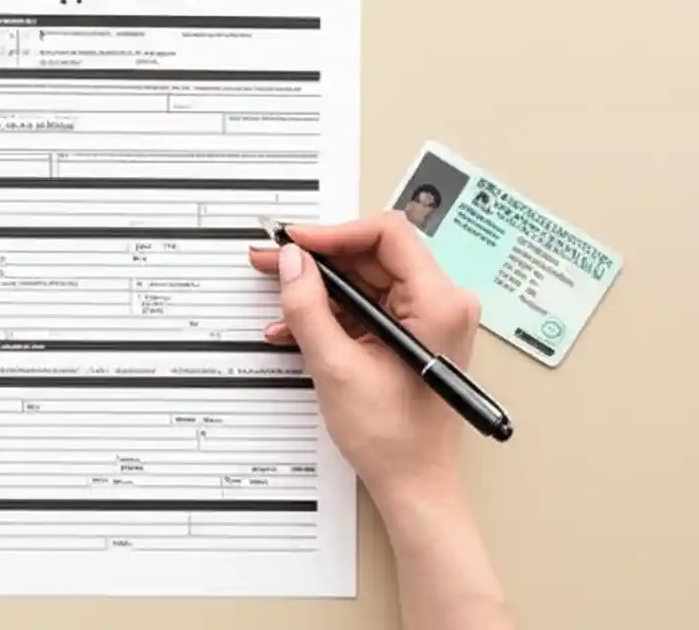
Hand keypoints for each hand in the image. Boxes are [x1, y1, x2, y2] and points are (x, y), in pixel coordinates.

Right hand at [248, 211, 481, 505]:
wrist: (414, 484)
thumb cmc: (395, 439)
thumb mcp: (336, 367)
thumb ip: (308, 308)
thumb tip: (293, 264)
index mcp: (439, 304)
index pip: (386, 235)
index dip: (333, 233)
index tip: (296, 241)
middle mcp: (441, 304)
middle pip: (372, 255)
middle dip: (319, 260)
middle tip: (275, 260)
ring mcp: (428, 319)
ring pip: (364, 281)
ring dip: (319, 290)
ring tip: (278, 295)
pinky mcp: (411, 334)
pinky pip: (366, 307)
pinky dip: (330, 313)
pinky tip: (295, 327)